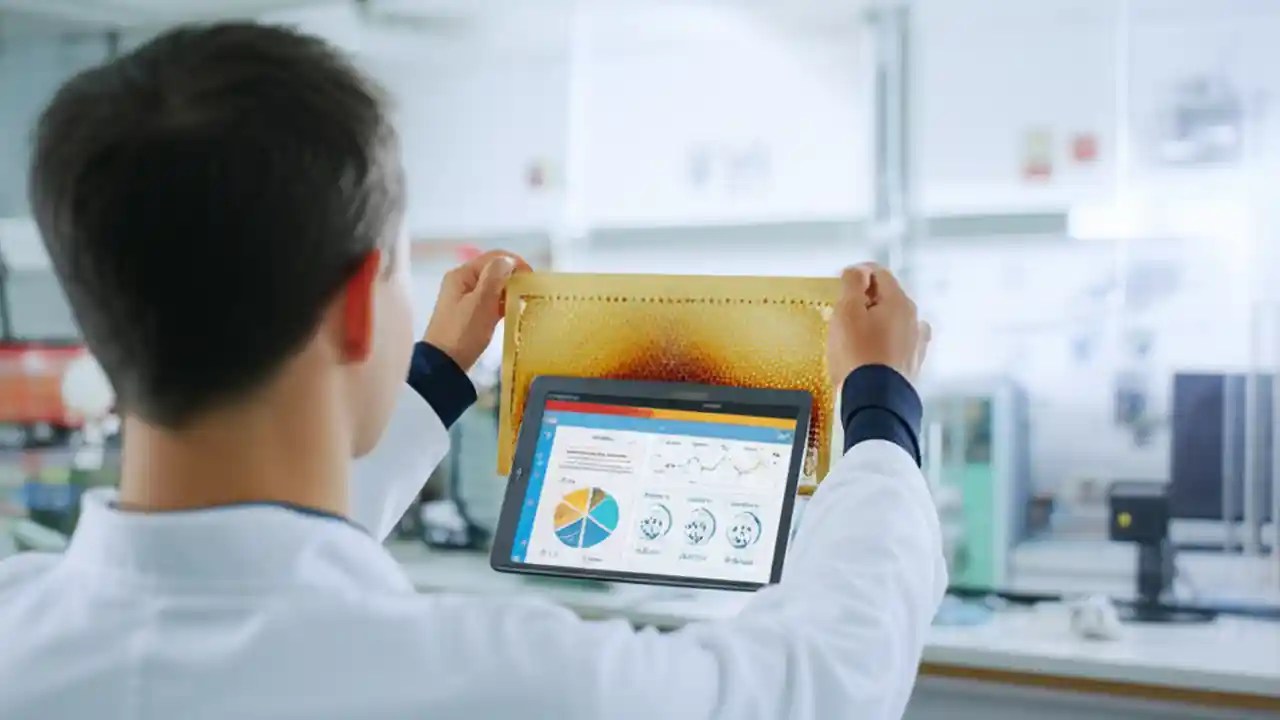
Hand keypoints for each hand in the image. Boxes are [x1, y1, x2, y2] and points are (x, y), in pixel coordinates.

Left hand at [424, 250, 530, 370]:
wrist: (444, 365)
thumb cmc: (463, 332)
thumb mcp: (481, 303)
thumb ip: (494, 277)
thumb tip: (509, 260)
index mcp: (462, 275)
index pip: (493, 257)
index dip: (515, 263)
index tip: (531, 278)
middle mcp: (462, 282)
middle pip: (493, 270)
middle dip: (513, 277)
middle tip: (530, 291)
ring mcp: (465, 298)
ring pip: (493, 286)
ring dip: (509, 291)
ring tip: (525, 302)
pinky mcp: (469, 314)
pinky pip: (490, 301)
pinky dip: (502, 303)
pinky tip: (513, 312)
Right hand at [827, 263, 929, 385]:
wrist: (875, 399)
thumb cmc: (858, 354)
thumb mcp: (847, 312)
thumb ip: (853, 284)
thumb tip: (858, 270)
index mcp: (899, 301)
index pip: (879, 273)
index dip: (857, 274)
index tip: (841, 285)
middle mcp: (914, 318)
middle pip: (888, 297)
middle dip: (866, 299)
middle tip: (843, 312)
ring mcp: (916, 343)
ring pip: (893, 321)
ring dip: (875, 322)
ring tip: (855, 336)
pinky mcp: (912, 364)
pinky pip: (896, 344)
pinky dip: (884, 342)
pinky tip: (872, 353)